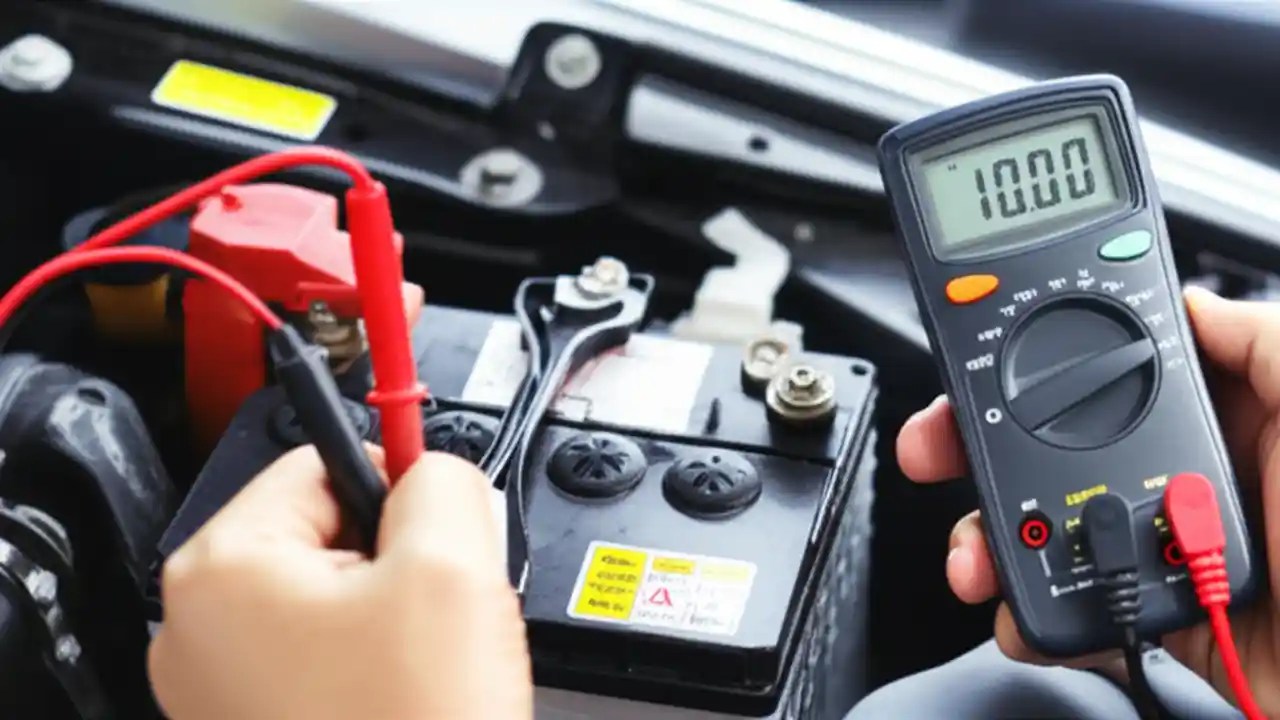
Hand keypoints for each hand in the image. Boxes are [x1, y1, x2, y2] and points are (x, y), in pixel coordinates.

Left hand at [147, 447, 532, 719]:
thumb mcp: (451, 567)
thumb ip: (441, 480)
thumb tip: (430, 467)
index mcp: (222, 573)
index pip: (318, 463)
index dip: (395, 489)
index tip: (436, 529)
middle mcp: (200, 630)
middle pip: (325, 533)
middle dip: (398, 562)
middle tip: (438, 615)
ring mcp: (223, 689)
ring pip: (333, 600)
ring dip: (394, 618)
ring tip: (426, 669)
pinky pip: (326, 658)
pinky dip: (378, 665)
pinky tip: (409, 697)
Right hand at [897, 286, 1279, 712]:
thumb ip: (1261, 342)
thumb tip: (1188, 297)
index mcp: (1220, 414)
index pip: (1104, 362)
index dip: (1032, 353)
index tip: (978, 353)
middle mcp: (1174, 471)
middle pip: (1043, 441)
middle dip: (974, 443)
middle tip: (935, 449)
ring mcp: (1150, 542)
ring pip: (1035, 521)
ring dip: (983, 534)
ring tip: (976, 554)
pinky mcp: (1141, 612)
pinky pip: (1057, 603)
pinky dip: (1022, 607)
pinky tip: (1022, 608)